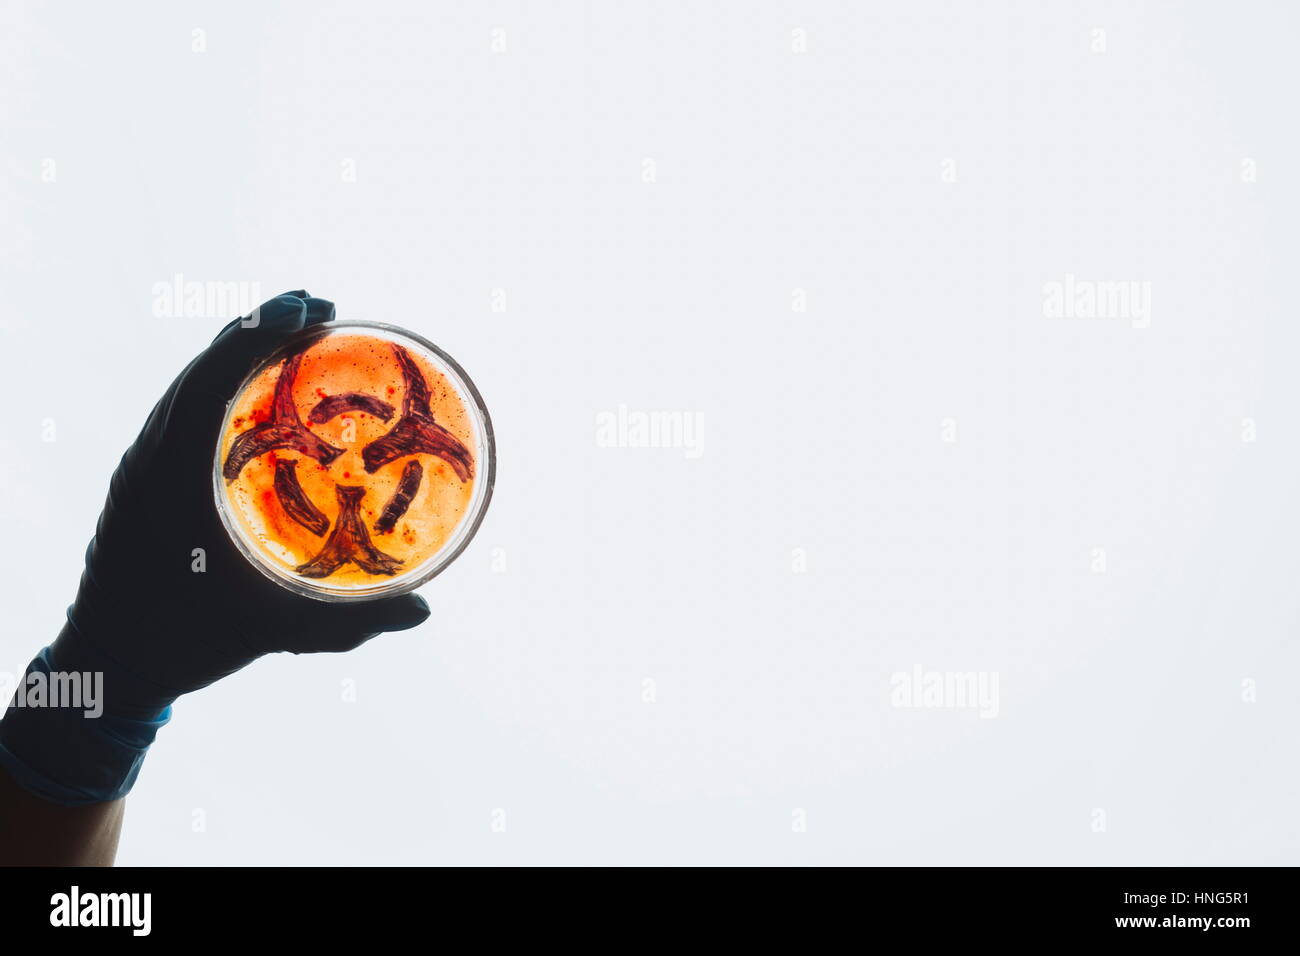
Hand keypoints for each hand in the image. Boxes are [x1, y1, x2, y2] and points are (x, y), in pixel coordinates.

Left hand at [53, 291, 431, 715]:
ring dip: (241, 352)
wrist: (105, 667)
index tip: (316, 308)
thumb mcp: (274, 634)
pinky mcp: (142, 478)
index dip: (263, 333)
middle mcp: (150, 457)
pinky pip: (182, 412)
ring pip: (189, 385)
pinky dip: (222, 386)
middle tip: (322, 307)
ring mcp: (142, 465)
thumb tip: (424, 612)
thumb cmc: (184, 645)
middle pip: (201, 366)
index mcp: (171, 478)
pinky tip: (261, 392)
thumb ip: (352, 624)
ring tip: (298, 333)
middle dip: (262, 328)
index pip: (211, 377)